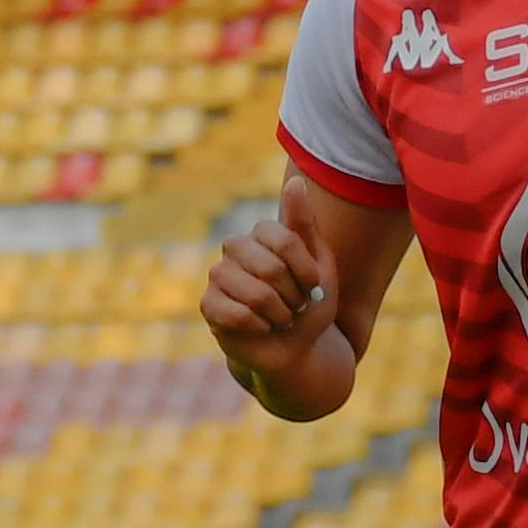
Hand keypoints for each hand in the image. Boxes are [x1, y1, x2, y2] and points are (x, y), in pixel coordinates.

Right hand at [200, 173, 338, 380]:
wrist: (296, 347)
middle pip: (271, 268)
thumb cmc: (308, 303)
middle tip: (295, 306)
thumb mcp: (318, 263)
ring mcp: (218, 275)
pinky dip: (260, 327)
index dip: (306, 270)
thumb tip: (297, 181)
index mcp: (261, 234)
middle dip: (293, 296)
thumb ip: (304, 224)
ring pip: (256, 293)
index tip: (313, 286)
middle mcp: (235, 248)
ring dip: (279, 314)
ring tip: (280, 318)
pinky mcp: (208, 304)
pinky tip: (262, 329)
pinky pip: (237, 313)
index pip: (286, 241)